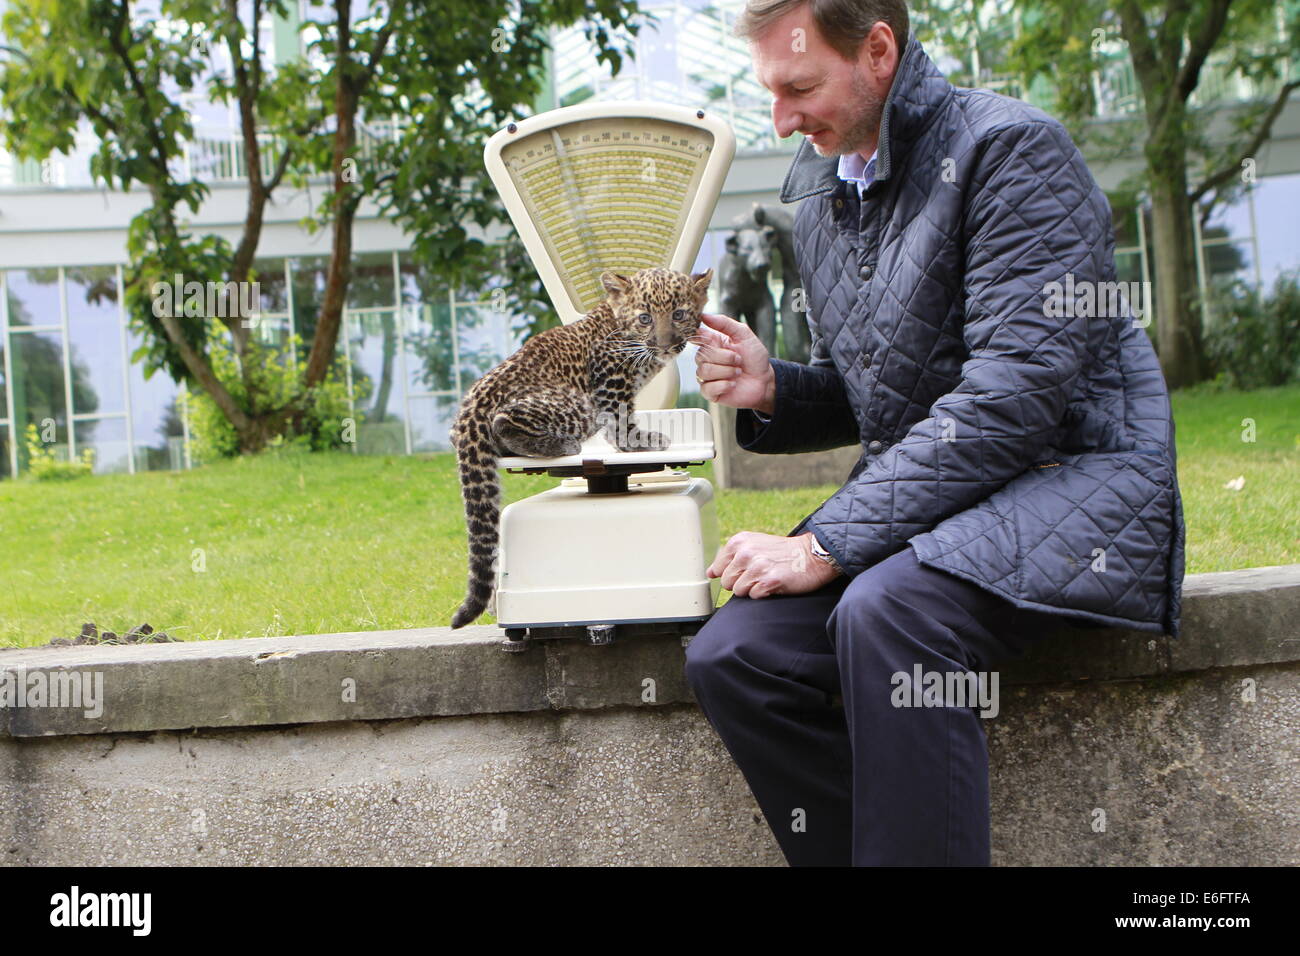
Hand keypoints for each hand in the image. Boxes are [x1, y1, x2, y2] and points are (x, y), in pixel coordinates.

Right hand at [691, 313, 775, 412]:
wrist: (765, 381)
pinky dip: (723, 385)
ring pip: (704, 371)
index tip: (710, 339)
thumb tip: (704, 315)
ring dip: (726, 371)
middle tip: (739, 360)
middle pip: (701, 355)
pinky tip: (733, 384)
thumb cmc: (755, 358)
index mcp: (713, 343)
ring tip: (738, 372)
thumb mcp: (744, 335)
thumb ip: (725, 323)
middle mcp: (707, 359)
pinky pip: (707, 388)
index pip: (696, 337)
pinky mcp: (710, 392)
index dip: (698, 337)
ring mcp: (707, 376)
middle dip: (724, 357)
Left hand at [707, 531, 841, 597]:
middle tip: (759, 575)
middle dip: (741, 583)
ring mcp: (757, 567)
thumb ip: (730, 557)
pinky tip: (774, 583)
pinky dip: (764, 594)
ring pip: (739, 591)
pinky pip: (754, 596)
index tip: (745, 571)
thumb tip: (710, 573)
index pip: (718, 569)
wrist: (811, 555)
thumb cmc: (782, 552)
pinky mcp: (768, 581)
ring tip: (767, 578)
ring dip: (753, 589)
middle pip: (727, 582)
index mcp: (739, 542)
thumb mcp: (754, 545)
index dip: (732, 574)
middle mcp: (745, 552)